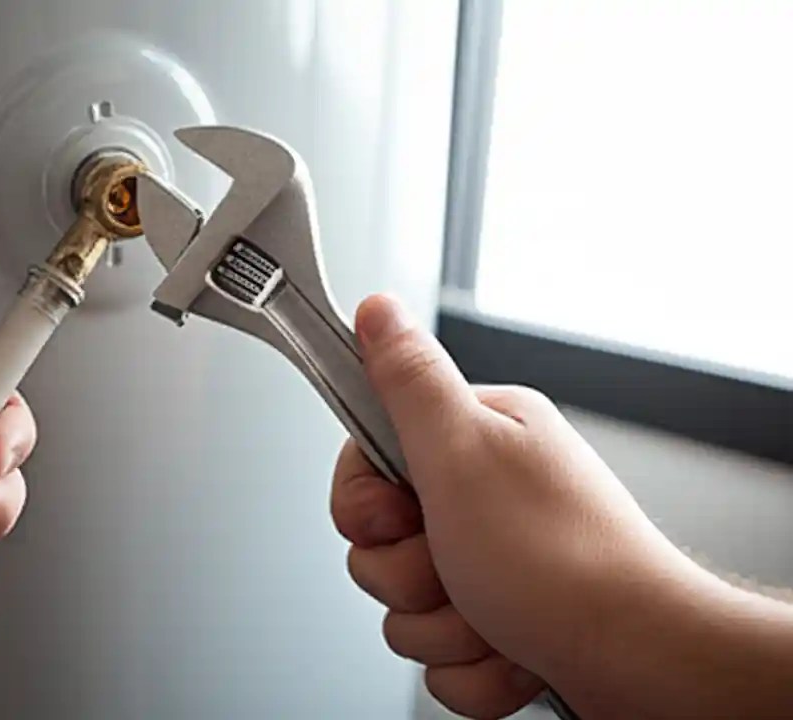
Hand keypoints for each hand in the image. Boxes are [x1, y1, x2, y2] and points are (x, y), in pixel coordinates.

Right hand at [330, 296, 705, 717]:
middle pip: (379, 545)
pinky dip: (473, 669)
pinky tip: (514, 650)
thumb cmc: (564, 560)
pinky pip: (442, 657)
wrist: (641, 661)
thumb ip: (408, 380)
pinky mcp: (503, 625)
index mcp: (477, 439)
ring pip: (405, 608)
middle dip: (410, 577)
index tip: (399, 516)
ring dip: (444, 628)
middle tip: (460, 566)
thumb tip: (377, 310)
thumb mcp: (464, 450)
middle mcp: (485, 498)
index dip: (366, 504)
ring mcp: (494, 566)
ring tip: (499, 615)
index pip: (367, 461)